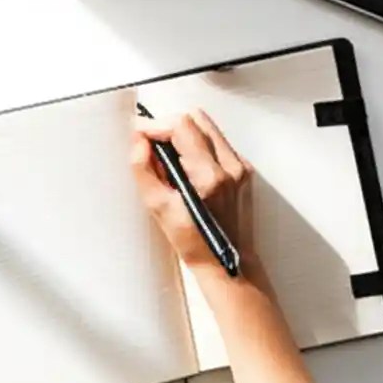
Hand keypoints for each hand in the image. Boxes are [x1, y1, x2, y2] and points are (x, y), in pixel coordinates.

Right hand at [130, 109, 253, 269]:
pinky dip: (198, 146)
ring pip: (207, 128)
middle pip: (195, 119)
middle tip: (153, 145)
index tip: (139, 133)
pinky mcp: (243, 170)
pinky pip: (217, 142)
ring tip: (169, 158)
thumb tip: (139, 142)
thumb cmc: (195, 244)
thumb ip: (144, 170)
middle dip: (169, 126)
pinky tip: (188, 168)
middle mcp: (230, 166)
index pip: (181, 126)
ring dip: (183, 134)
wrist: (227, 263)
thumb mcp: (159, 210)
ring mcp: (240, 167)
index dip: (155, 125)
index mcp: (210, 176)